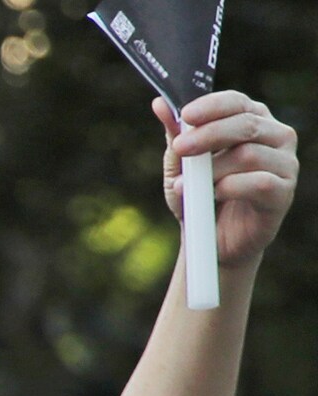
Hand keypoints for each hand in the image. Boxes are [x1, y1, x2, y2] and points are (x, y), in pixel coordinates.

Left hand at [158, 93, 299, 267]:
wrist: (210, 241)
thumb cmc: (199, 197)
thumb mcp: (181, 165)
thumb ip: (176, 135)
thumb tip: (160, 104)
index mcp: (253, 121)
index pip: (238, 102)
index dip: (212, 105)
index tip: (185, 114)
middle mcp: (276, 137)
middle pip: (246, 124)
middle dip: (208, 134)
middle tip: (180, 148)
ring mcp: (286, 163)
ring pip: (249, 154)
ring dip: (211, 170)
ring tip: (185, 186)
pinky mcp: (284, 192)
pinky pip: (260, 182)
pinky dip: (229, 188)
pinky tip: (211, 196)